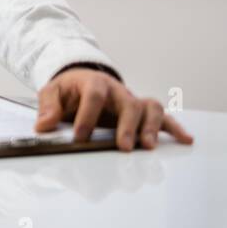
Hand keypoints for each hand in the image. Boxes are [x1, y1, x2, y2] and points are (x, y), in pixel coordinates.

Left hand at [35, 67, 193, 150]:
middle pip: (128, 104)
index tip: (80, 138)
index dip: (87, 117)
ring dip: (152, 127)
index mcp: (93, 83)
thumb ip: (48, 107)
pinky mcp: (142, 112)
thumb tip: (43, 126)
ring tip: (149, 146)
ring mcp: (132, 101)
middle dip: (127, 126)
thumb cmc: (69, 89)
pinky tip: (184, 139)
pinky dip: (174, 127)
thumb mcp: (52, 92)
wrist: (82, 81)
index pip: (93, 97)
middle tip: (124, 146)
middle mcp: (118, 91)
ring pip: (150, 108)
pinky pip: (163, 116)